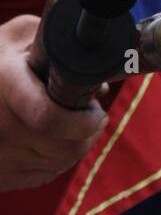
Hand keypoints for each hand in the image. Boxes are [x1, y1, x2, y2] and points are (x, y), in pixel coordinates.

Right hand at [0, 14, 107, 191]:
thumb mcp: (12, 39)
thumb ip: (50, 42)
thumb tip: (90, 70)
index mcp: (6, 86)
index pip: (50, 117)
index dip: (84, 120)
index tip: (97, 110)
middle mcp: (2, 127)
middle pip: (66, 147)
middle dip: (88, 131)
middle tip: (91, 114)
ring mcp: (0, 156)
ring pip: (60, 163)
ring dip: (76, 145)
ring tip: (74, 124)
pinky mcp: (2, 175)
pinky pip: (44, 175)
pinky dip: (58, 159)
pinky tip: (55, 140)